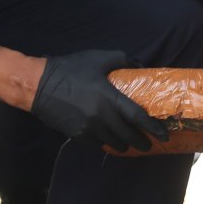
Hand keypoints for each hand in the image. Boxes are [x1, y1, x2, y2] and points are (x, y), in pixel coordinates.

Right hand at [30, 49, 168, 152]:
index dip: (153, 128)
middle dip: (142, 142)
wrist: (38, 85)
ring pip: (113, 143)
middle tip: (150, 144)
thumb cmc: (71, 69)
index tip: (164, 135)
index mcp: (109, 98)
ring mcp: (88, 128)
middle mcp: (101, 117)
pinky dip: (107, 143)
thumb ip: (123, 59)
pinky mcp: (76, 135)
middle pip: (128, 135)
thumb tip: (140, 65)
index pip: (137, 117)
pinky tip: (110, 141)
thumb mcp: (99, 58)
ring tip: (131, 144)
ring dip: (125, 145)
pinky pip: (97, 144)